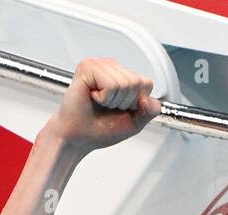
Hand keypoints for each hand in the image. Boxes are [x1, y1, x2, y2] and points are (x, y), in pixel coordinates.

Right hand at [47, 57, 161, 153]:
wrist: (77, 137)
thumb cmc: (100, 128)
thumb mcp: (135, 122)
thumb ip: (149, 111)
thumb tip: (147, 99)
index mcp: (122, 75)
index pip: (146, 83)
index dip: (136, 103)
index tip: (120, 109)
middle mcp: (111, 66)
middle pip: (137, 82)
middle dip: (125, 102)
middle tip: (107, 106)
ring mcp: (99, 65)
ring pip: (125, 83)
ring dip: (113, 101)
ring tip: (99, 103)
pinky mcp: (87, 67)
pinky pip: (111, 84)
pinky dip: (104, 98)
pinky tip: (92, 97)